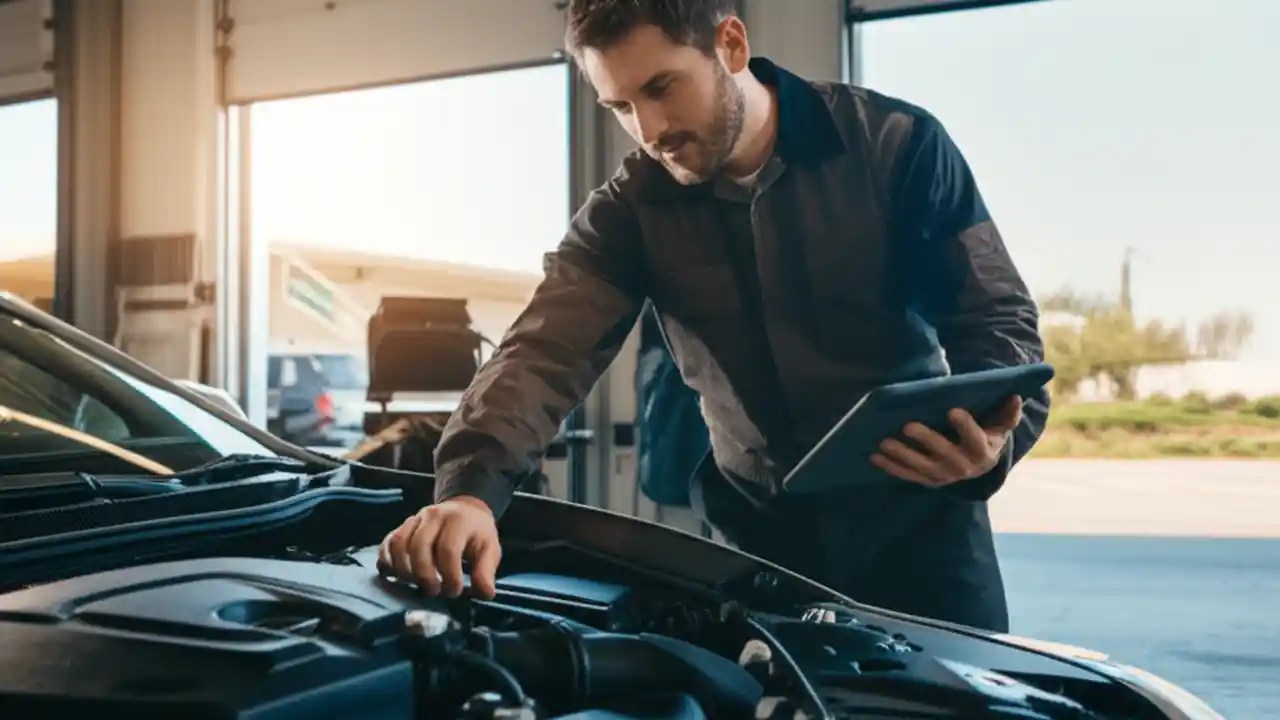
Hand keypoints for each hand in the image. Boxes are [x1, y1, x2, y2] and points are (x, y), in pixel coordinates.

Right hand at [378, 496, 501, 598]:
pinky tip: (398, 577)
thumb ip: (486, 571)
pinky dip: (388, 562)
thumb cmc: (477, 534)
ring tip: (416, 585)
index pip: (448, 550)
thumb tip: (485, 594)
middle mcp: (433, 515)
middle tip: (434, 591)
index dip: (449, 576)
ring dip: (404, 571)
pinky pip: (387, 543)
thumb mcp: (489, 549)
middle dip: (424, 576)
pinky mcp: (402, 526)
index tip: (454, 591)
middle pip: (419, 546)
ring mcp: (414, 519)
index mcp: (458, 521)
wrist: (465, 510)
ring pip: (399, 544)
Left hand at [871, 395, 1021, 488]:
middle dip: (926, 439)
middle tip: (907, 425)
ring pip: (921, 467)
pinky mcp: (928, 481)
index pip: (975, 439)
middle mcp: (963, 467)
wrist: (980, 467)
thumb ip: (1007, 413)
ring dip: (901, 455)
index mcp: (981, 451)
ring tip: (884, 442)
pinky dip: (891, 467)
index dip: (965, 426)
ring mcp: (943, 476)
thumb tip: (1016, 397)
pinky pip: (908, 475)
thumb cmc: (987, 436)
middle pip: (943, 453)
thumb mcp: (1000, 426)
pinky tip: (875, 456)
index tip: (953, 410)